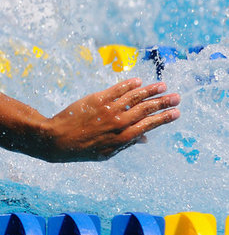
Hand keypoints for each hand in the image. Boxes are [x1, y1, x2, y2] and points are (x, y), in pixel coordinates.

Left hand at [38, 78, 179, 161]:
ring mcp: (108, 110)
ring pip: (134, 97)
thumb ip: (126, 144)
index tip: (176, 112)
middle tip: (177, 97)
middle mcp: (118, 123)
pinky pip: (117, 90)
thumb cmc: (82, 149)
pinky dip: (129, 85)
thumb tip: (145, 139)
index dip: (164, 118)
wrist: (57, 139)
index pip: (149, 125)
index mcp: (123, 138)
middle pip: (146, 109)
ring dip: (150, 90)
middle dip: (163, 103)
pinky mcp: (96, 99)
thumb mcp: (106, 153)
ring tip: (163, 86)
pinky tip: (138, 81)